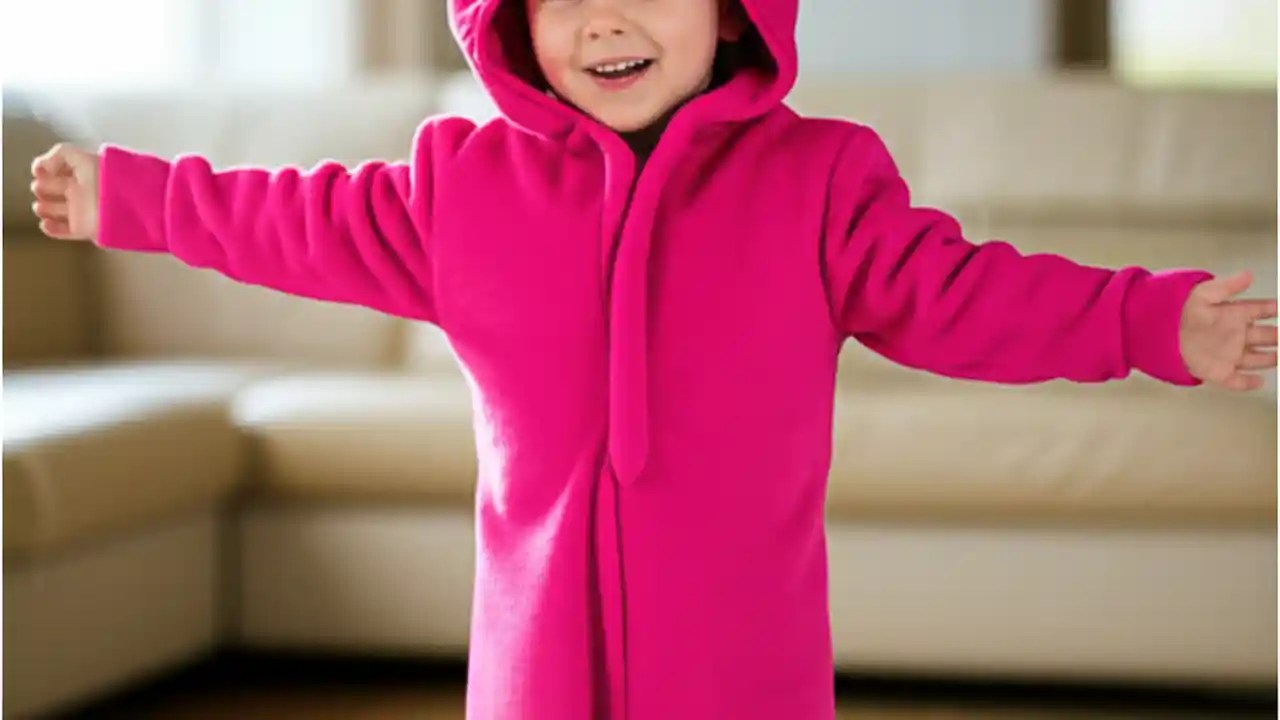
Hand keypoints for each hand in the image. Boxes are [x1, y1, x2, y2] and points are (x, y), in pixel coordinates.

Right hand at [30, 143, 99, 241]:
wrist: (125, 206)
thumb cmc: (104, 178)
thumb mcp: (83, 158)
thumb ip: (60, 155)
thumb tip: (41, 167)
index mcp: (82, 172)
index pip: (59, 170)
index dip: (45, 170)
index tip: (39, 172)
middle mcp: (80, 191)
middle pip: (53, 189)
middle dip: (42, 188)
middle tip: (40, 189)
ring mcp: (81, 211)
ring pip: (55, 209)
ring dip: (44, 208)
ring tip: (40, 207)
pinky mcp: (83, 229)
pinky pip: (64, 231)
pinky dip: (52, 229)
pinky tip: (46, 224)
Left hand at [1181, 271, 1277, 391]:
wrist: (1155, 332)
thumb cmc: (1177, 310)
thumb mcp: (1203, 294)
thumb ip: (1228, 286)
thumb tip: (1249, 275)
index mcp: (1231, 314)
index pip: (1258, 310)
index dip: (1271, 308)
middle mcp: (1232, 335)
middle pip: (1263, 336)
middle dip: (1277, 335)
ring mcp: (1227, 354)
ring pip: (1256, 358)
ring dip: (1271, 358)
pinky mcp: (1217, 371)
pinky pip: (1236, 380)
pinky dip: (1248, 383)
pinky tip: (1260, 381)